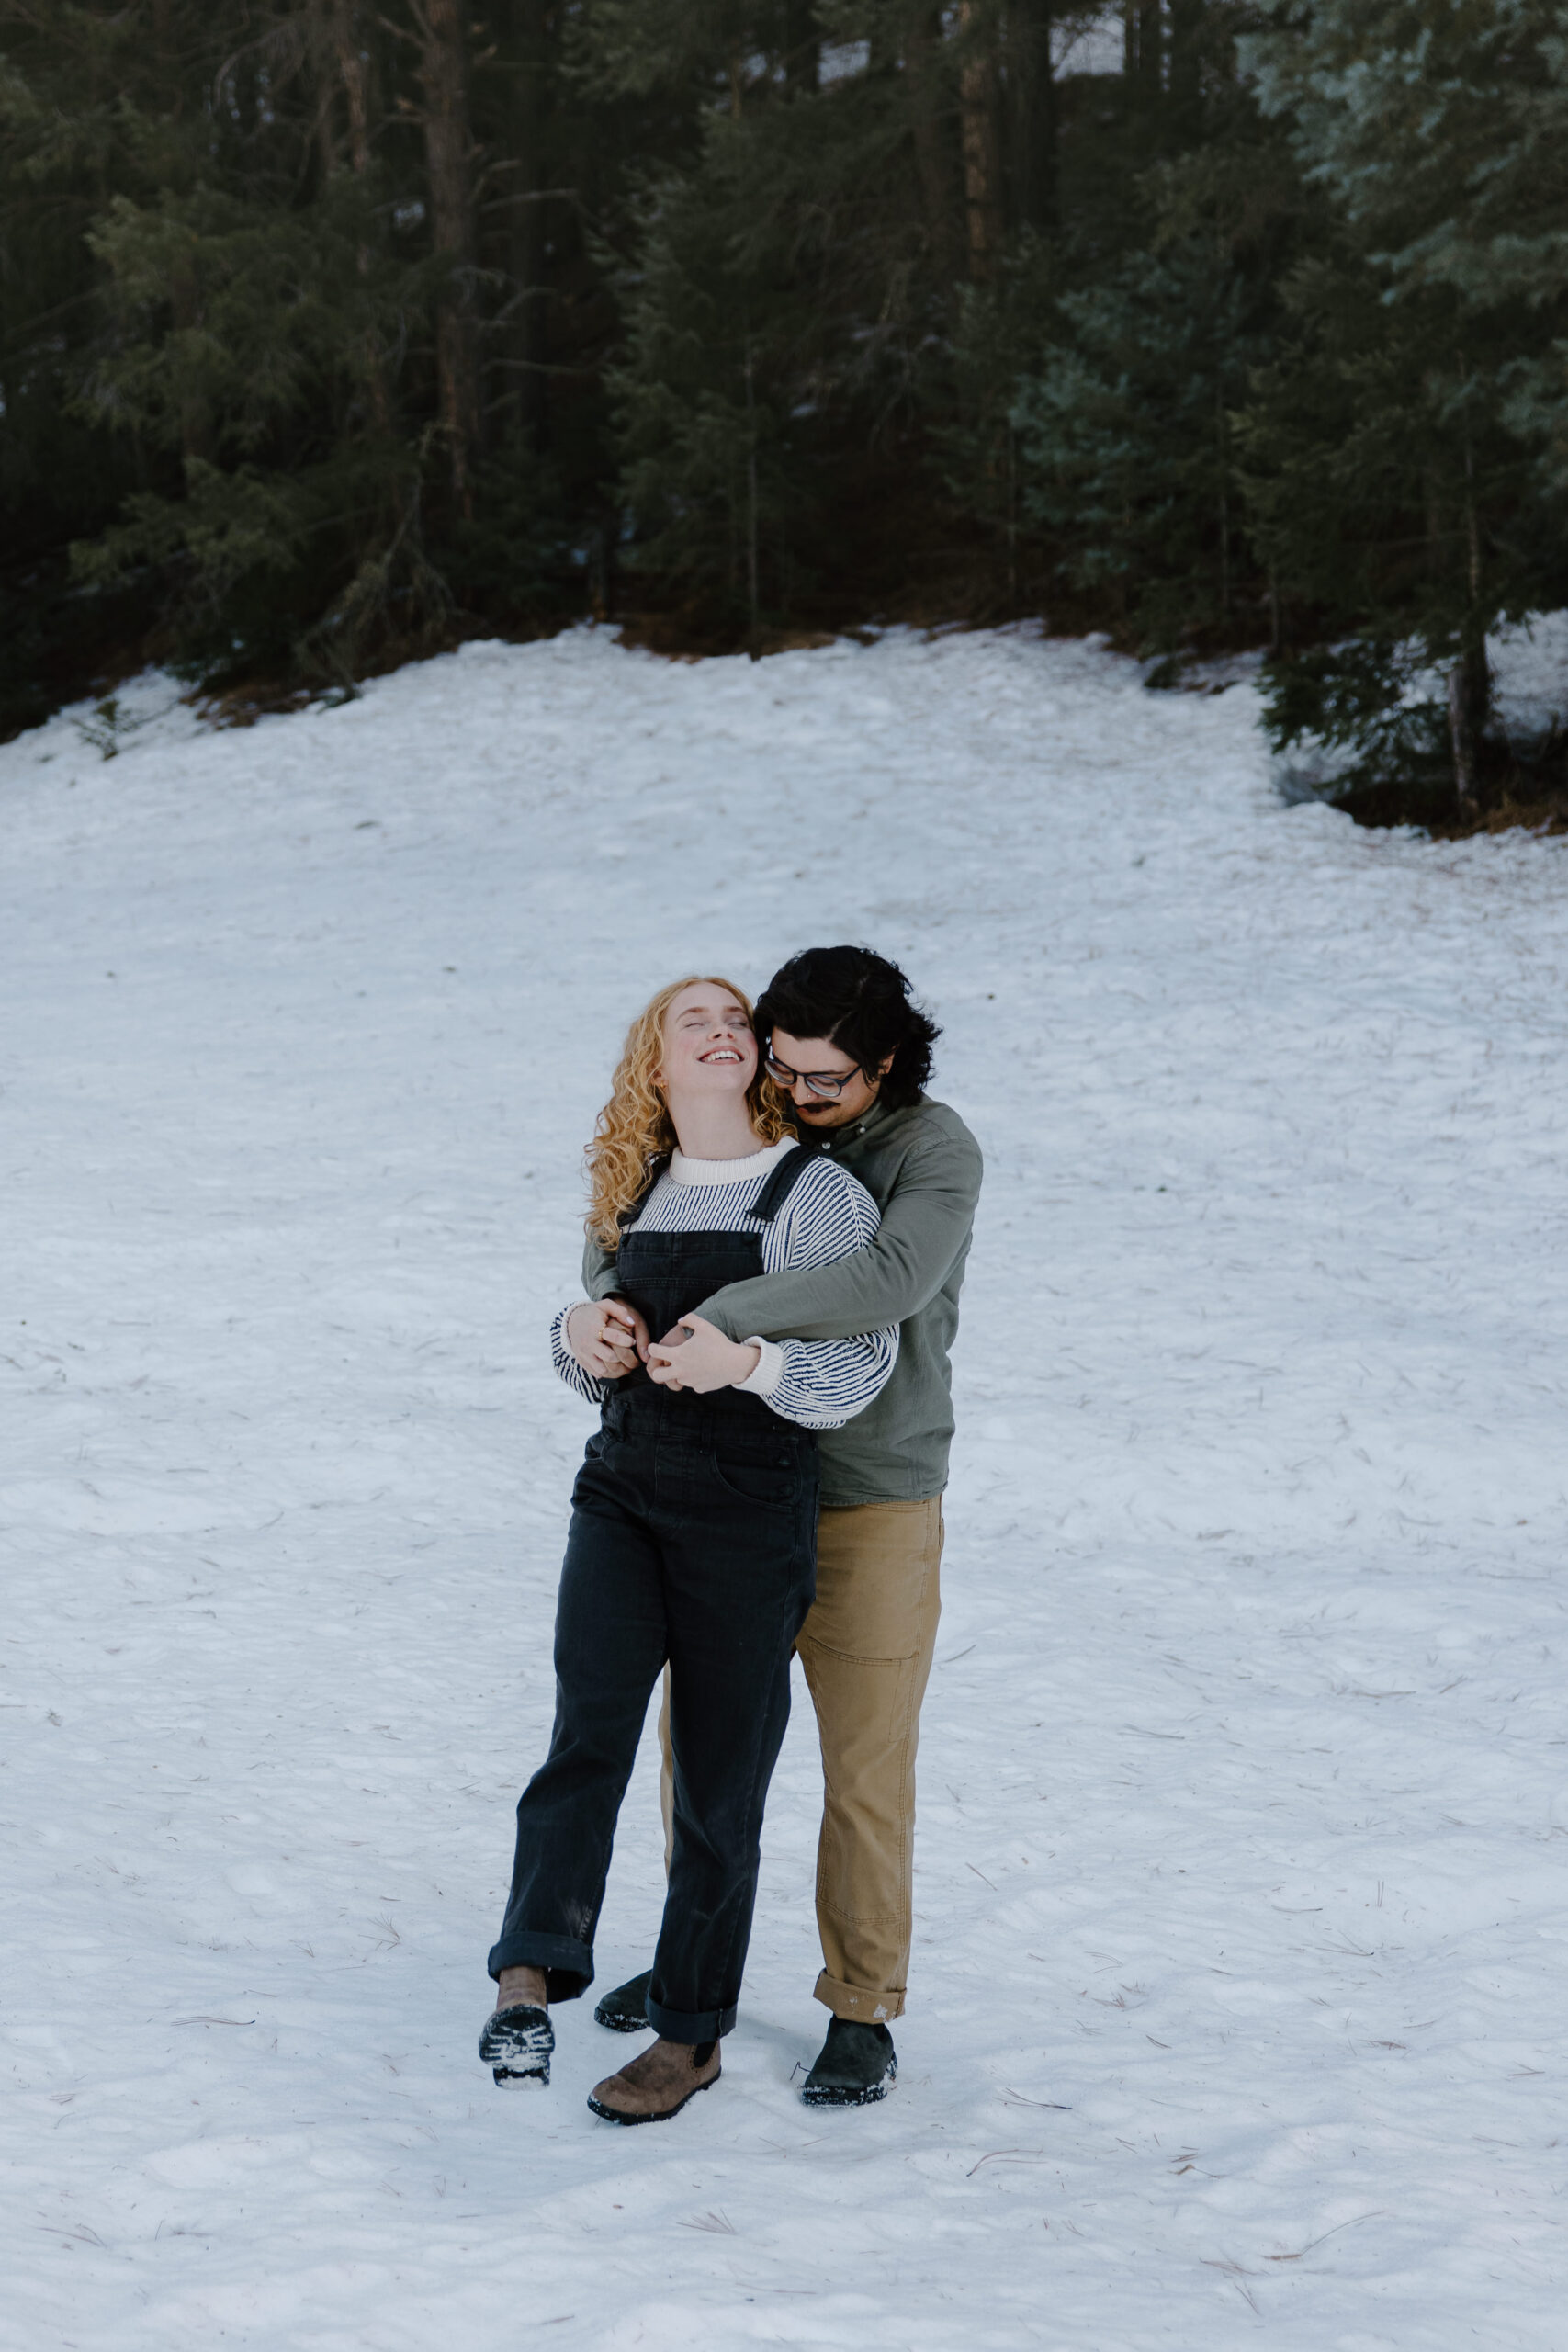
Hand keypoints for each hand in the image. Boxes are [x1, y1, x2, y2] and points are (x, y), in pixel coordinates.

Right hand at [565, 1298, 649, 1379]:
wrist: (572, 1322)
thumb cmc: (593, 1313)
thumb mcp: (605, 1305)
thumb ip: (620, 1311)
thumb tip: (632, 1324)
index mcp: (594, 1328)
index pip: (614, 1337)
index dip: (627, 1341)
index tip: (632, 1341)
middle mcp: (587, 1342)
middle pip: (609, 1356)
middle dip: (621, 1356)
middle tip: (628, 1353)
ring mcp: (583, 1354)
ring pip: (602, 1369)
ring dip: (614, 1367)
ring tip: (621, 1360)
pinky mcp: (582, 1362)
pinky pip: (597, 1373)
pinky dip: (607, 1371)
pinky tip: (613, 1364)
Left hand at [646, 1314, 760, 1394]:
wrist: (736, 1363)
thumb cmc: (719, 1343)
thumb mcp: (704, 1325)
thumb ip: (689, 1319)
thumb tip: (680, 1321)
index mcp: (678, 1355)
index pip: (653, 1352)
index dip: (652, 1347)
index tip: (655, 1347)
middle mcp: (680, 1370)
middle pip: (656, 1375)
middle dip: (656, 1369)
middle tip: (665, 1363)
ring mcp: (689, 1381)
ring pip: (677, 1379)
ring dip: (680, 1372)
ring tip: (693, 1363)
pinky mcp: (699, 1388)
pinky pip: (692, 1384)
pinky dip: (695, 1378)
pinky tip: (705, 1370)